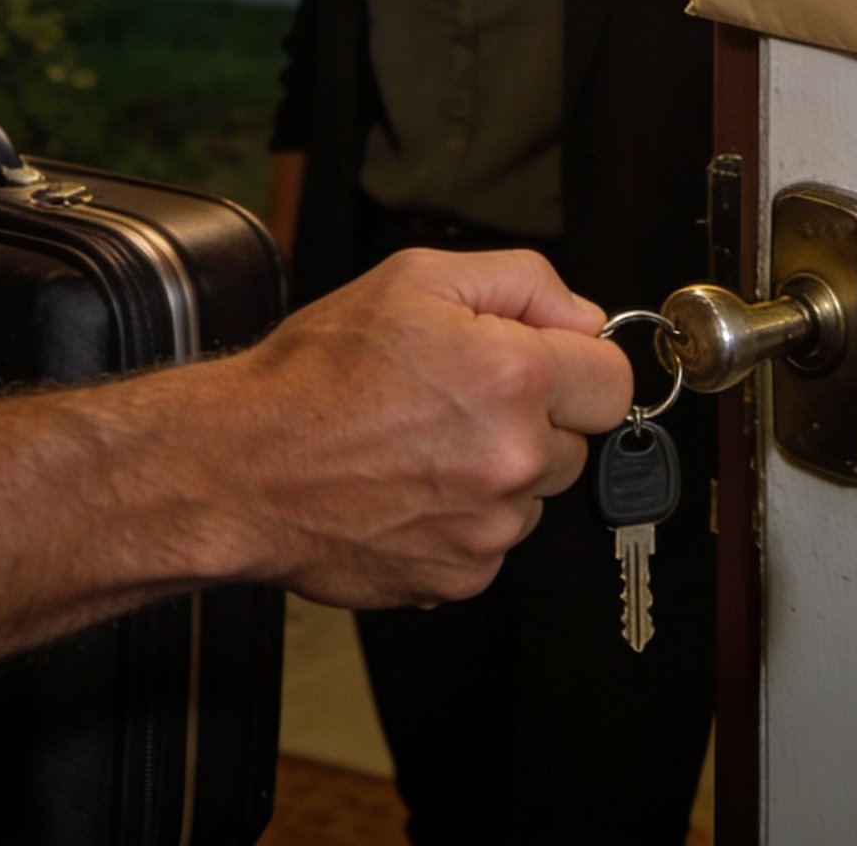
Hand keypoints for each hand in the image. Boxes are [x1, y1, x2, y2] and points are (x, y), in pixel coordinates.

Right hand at [210, 248, 632, 609]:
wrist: (243, 465)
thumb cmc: (316, 371)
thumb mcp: (416, 278)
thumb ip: (521, 281)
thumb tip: (584, 315)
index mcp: (513, 376)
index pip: (613, 381)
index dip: (576, 363)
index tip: (539, 362)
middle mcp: (513, 459)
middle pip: (576, 441)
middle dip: (533, 415)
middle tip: (456, 397)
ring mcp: (489, 529)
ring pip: (533, 493)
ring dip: (498, 470)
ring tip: (420, 442)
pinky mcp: (460, 578)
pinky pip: (493, 540)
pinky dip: (464, 518)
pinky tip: (408, 486)